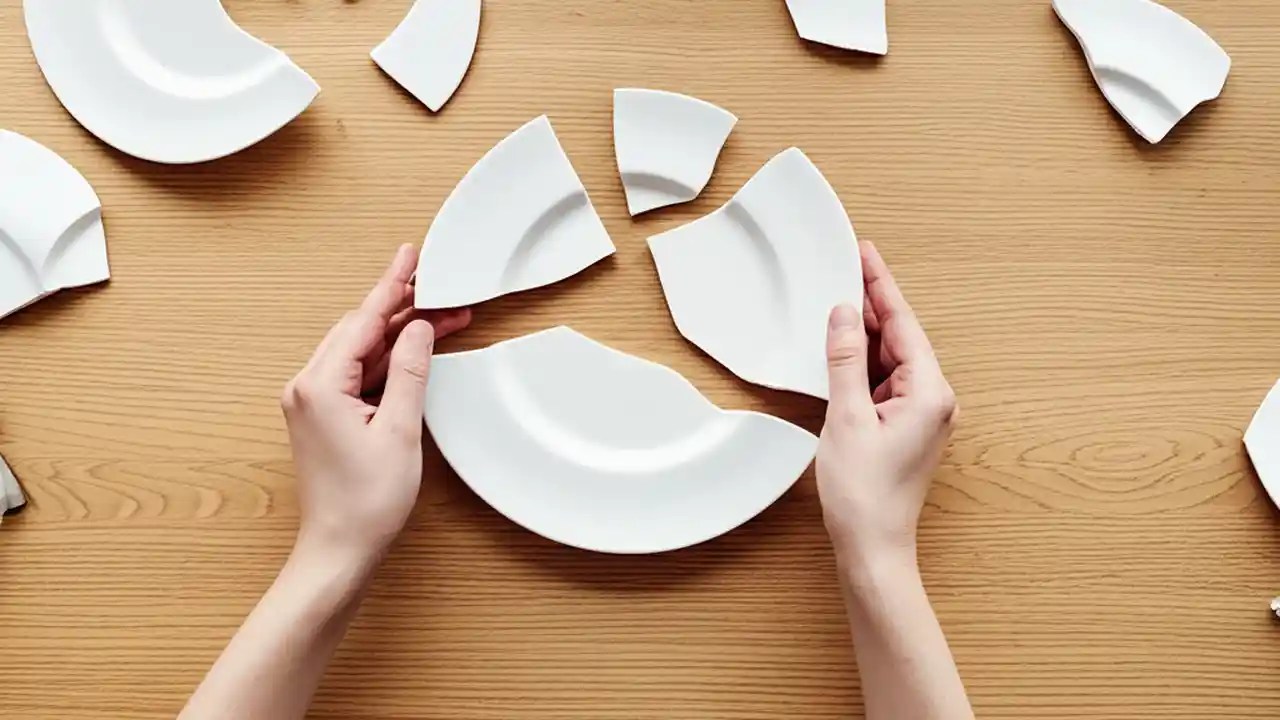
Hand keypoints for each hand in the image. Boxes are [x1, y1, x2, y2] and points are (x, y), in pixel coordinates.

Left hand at [281, 244, 470, 565]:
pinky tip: (419, 353)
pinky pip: (358, 373)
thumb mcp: (400, 430)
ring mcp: (312, 401)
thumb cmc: (365, 501)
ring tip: (446, 319)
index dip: (393, 285)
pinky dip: (390, 362)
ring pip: (362, 350)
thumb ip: (411, 372)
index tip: (410, 255)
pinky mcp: (323, 416)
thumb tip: (420, 328)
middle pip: (361, 329)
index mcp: (320, 384)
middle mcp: (307, 386)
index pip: (363, 320)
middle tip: (443, 289)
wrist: (339, 550)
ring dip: (401, 336)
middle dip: (404, 308)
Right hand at [817, 241, 957, 566]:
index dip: (881, 285)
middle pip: (900, 337)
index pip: (902, 324)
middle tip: (845, 268)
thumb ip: (845, 361)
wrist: (874, 547)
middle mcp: (935, 399)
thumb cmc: (864, 493)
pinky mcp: (908, 427)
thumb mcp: (846, 417)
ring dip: (865, 335)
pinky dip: (865, 363)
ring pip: (892, 358)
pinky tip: (844, 351)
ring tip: (839, 302)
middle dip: (872, 304)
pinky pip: (887, 380)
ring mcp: (923, 414)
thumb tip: (844, 314)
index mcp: (929, 392)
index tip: (866, 253)